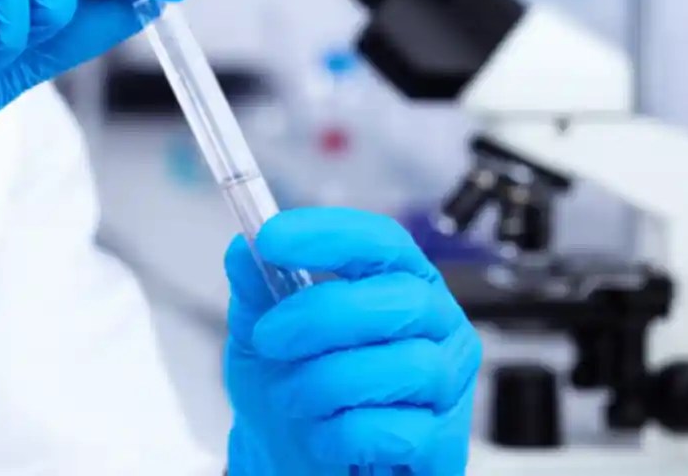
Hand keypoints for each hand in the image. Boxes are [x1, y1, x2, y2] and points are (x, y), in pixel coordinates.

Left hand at [224, 208, 481, 474]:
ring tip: (293, 398)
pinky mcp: (444, 441)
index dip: (329, 234)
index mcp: (395, 280)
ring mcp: (445, 382)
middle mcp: (433, 323)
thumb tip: (242, 248)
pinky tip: (325, 434)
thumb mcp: (258, 335)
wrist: (292, 460)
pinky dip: (344, 433)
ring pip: (402, 366)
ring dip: (326, 383)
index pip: (379, 241)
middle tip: (269, 338)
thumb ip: (254, 290)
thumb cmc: (290, 389)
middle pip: (400, 299)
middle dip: (320, 317)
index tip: (271, 238)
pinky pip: (398, 430)